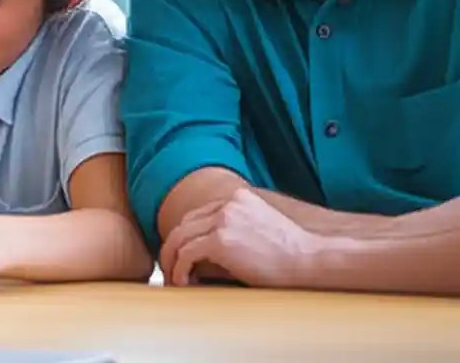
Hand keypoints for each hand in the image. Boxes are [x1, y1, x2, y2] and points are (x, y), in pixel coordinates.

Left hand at [161, 188, 324, 288]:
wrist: (311, 260)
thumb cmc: (292, 255)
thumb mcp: (258, 234)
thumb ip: (230, 236)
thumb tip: (198, 259)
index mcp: (238, 198)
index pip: (198, 215)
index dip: (186, 236)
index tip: (182, 256)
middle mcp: (227, 203)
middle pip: (184, 224)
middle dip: (173, 247)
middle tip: (170, 269)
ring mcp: (223, 219)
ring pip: (179, 238)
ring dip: (171, 260)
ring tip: (173, 279)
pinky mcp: (220, 239)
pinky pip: (186, 254)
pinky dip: (179, 269)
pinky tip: (184, 282)